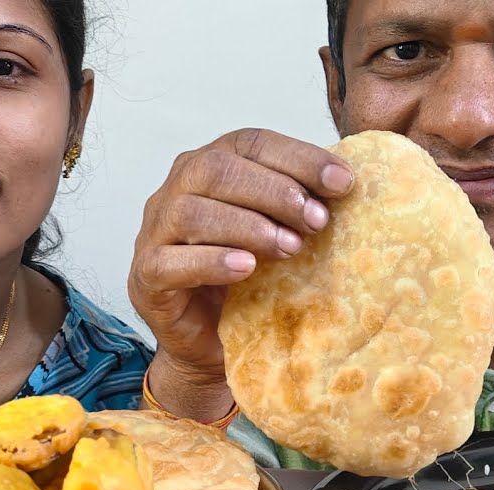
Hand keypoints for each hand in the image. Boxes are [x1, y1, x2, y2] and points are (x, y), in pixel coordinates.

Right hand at [128, 128, 355, 415]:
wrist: (209, 342)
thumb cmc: (247, 282)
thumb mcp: (278, 232)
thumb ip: (299, 204)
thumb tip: (348, 183)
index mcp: (208, 167)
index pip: (249, 143)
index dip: (298, 157)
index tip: (344, 183)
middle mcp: (175, 190)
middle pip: (216, 169)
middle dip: (274, 191)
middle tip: (317, 220)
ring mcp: (153, 233)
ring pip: (191, 211)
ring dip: (248, 226)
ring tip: (290, 247)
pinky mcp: (145, 275)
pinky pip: (170, 262)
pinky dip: (212, 261)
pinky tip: (247, 268)